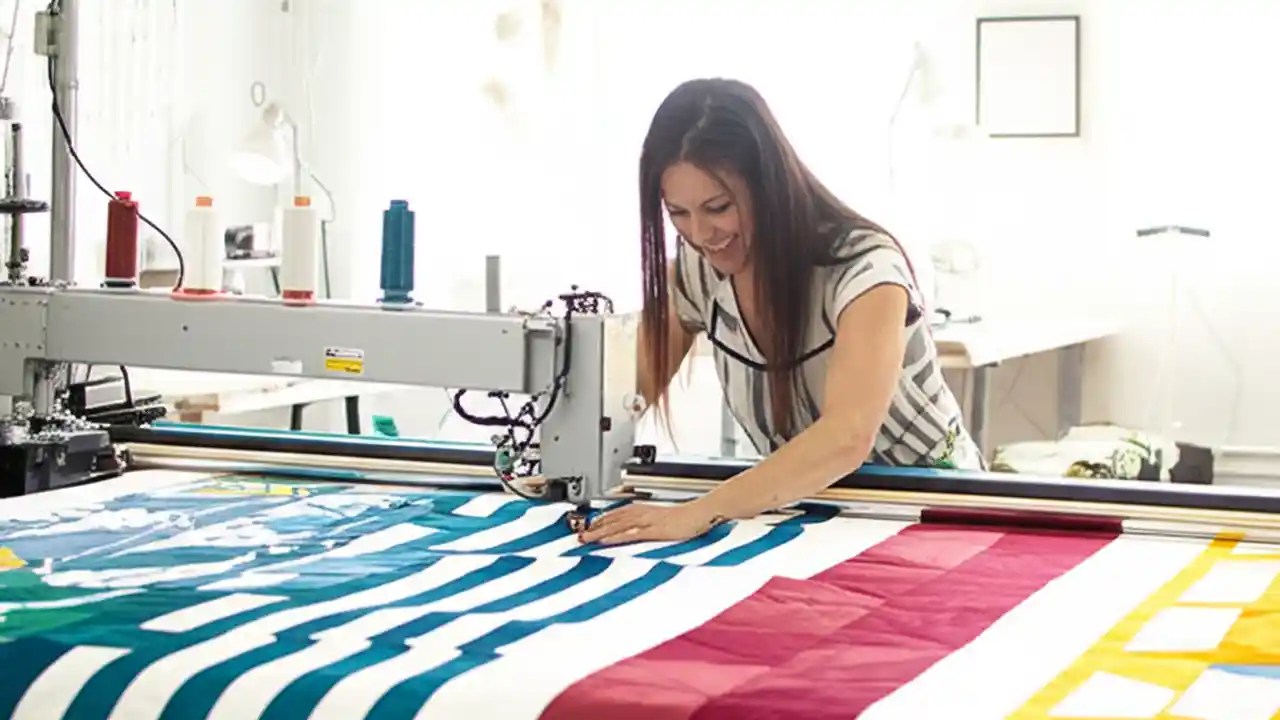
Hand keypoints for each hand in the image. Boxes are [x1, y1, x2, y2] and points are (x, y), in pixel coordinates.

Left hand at [578, 501, 723, 544]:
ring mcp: (646, 521)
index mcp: (643, 510)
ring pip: (616, 525)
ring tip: (584, 538)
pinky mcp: (652, 530)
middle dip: (594, 526)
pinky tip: (604, 541)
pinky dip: (614, 536)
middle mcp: (641, 513)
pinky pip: (628, 533)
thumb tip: (639, 534)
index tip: (587, 528)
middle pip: (612, 519)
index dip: (600, 521)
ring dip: (598, 531)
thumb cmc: (687, 519)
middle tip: (579, 534)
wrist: (701, 514)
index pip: (616, 515)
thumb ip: (650, 527)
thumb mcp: (664, 522)